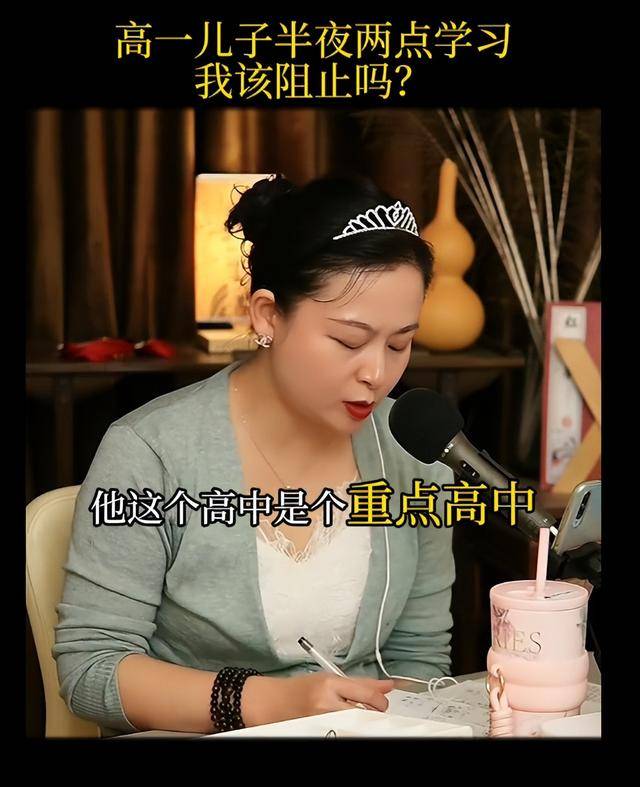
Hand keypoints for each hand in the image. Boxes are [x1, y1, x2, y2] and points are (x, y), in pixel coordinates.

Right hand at [240, 673, 394, 727]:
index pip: (366, 693)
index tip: (383, 702)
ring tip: (357, 717)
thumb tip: (387, 685)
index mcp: (329, 684)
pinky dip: (348, 729)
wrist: (273, 703)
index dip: (381, 700)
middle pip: (363, 712)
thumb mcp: (329, 678)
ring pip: (355, 725)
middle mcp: (325, 703)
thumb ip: (360, 683)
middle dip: (373, 713)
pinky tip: (345, 725)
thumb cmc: (300, 689)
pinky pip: (342, 732)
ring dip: (361, 722)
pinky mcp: (317, 732)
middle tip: (373, 712)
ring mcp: (321, 721)